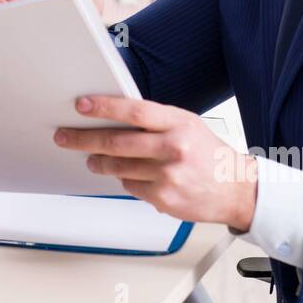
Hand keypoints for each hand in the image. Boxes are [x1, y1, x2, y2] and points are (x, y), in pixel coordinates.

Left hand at [54, 94, 257, 229]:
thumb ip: (155, 121)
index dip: (105, 107)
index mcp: (179, 123)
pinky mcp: (163, 197)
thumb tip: (113, 117)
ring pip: (118, 167)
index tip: (83, 105)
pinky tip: (131, 176)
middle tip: (66, 136)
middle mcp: (174, 148)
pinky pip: (129, 186)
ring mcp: (168, 174)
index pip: (135, 110)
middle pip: (118, 141)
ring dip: (99, 162)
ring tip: (93, 159)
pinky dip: (124, 180)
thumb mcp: (187, 125)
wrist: (236, 189)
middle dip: (84, 139)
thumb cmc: (209, 155)